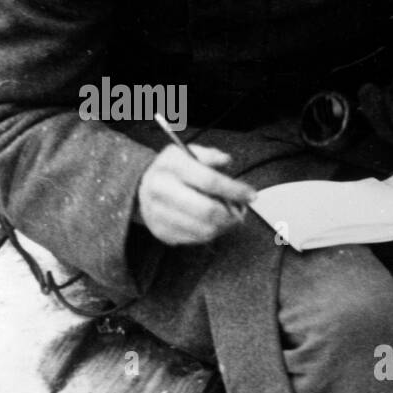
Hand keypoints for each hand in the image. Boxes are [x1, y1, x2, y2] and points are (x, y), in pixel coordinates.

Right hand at [136, 144, 255, 245]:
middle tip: (241, 210)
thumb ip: (210, 155)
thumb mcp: (188, 152)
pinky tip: (213, 222)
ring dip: (224, 226)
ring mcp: (159, 214)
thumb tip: (226, 161)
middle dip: (231, 214)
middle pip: (207, 210)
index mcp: (171, 166)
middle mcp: (161, 190)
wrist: (141, 188)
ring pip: (204, 229)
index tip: (251, 195)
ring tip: (229, 216)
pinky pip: (196, 239)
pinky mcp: (161, 232)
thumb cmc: (173, 170)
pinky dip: (211, 232)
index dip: (235, 190)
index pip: (209, 181)